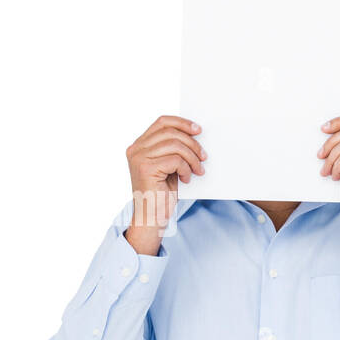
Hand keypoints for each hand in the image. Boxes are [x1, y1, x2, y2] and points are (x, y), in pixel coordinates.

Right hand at [124, 115, 205, 254]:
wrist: (152, 217)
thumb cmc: (162, 193)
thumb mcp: (168, 166)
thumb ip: (173, 150)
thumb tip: (194, 135)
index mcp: (139, 145)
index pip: (162, 122)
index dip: (182, 123)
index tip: (198, 130)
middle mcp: (136, 149)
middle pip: (171, 132)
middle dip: (192, 143)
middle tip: (204, 157)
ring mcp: (139, 158)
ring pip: (175, 145)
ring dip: (192, 158)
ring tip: (198, 170)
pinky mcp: (146, 168)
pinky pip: (175, 160)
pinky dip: (186, 169)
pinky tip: (186, 178)